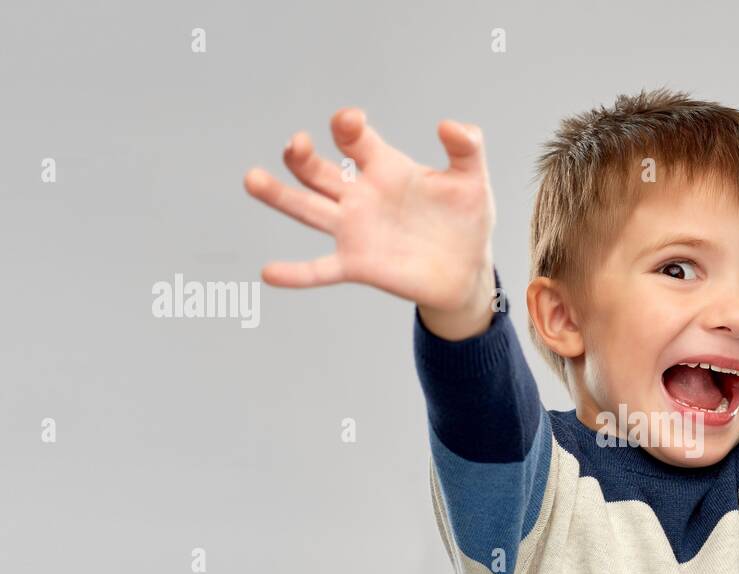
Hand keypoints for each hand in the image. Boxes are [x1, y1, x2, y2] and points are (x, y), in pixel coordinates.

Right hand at [243, 108, 495, 318]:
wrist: (467, 272)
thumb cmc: (466, 222)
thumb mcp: (473, 181)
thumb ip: (467, 148)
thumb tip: (450, 125)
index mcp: (385, 168)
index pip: (355, 140)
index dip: (347, 127)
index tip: (350, 121)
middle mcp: (361, 196)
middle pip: (317, 170)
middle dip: (302, 156)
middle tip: (296, 144)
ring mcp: (355, 231)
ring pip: (307, 209)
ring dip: (279, 195)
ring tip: (252, 179)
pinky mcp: (358, 265)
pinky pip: (320, 269)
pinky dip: (296, 273)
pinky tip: (270, 273)